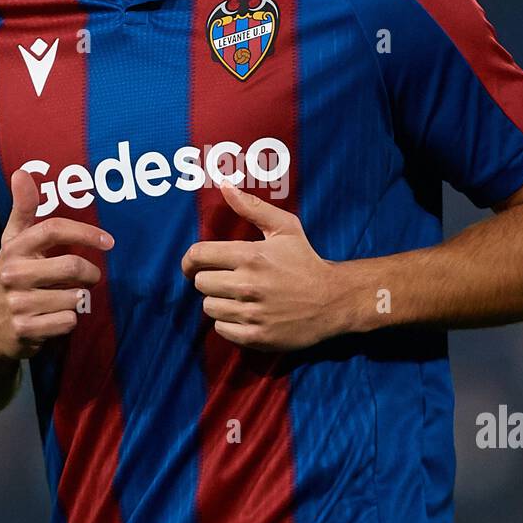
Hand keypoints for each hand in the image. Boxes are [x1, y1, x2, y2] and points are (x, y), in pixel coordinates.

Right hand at [0, 168, 113, 360]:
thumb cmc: (12, 276)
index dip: (85, 232)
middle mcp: (12, 274)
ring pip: (73, 298)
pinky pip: (67, 322)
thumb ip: (23, 209)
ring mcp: (17, 303)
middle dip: (90, 272)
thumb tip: (21, 172)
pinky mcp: (25, 330)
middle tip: (92, 276)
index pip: (53, 229)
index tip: (109, 241)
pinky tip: (56, 317)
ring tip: (67, 297)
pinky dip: (69, 320)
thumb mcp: (13, 243)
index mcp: (13, 248)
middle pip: (70, 267)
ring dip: (78, 298)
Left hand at [180, 182, 339, 350]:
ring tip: (239, 297)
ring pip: (209, 307)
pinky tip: (246, 314)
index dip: (189, 260)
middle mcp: (248, 285)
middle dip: (210, 279)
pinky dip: (229, 323)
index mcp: (251, 256)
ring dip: (219, 302)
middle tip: (228, 279)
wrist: (333, 300)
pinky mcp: (256, 336)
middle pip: (200, 283)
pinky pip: (221, 329)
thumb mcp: (285, 227)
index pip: (198, 256)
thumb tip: (225, 186)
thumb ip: (252, 207)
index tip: (192, 265)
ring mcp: (252, 313)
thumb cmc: (305, 261)